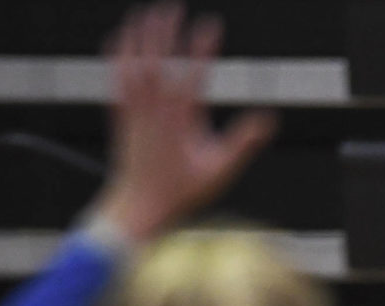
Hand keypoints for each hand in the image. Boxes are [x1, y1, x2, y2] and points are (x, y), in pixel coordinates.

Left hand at [94, 2, 276, 240]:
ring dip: (141, 34)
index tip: (212, 24)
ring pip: (134, 62)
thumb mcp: (220, 170)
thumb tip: (267, 119)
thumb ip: (244, 142)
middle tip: (174, 6)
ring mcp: (134, 109)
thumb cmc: (181, 191)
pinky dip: (117, 53)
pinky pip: (116, 76)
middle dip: (165, 29)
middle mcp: (153, 109)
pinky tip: (119, 37)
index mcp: (179, 119)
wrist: (139, 206)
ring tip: (149, 12)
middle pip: (157, 58)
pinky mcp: (120, 114)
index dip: (203, 46)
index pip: (193, 73)